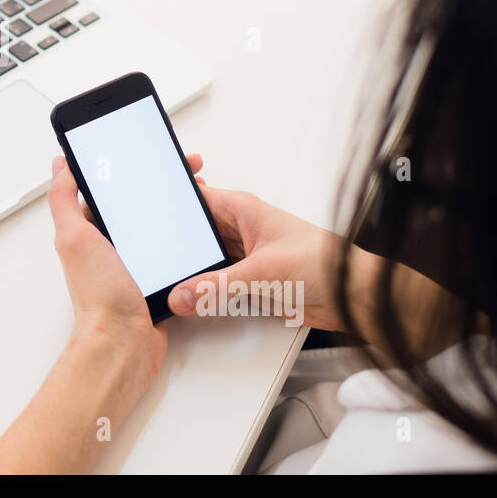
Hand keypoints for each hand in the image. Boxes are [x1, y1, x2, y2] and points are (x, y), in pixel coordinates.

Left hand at [47, 155, 208, 384]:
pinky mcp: (155, 277)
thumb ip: (63, 200)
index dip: (129, 167)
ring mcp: (134, 261)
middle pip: (138, 202)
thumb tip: (61, 165)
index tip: (152, 154)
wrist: (123, 344)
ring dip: (178, 209)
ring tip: (201, 196)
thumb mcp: (74, 237)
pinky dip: (185, 239)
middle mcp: (109, 244)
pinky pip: (172, 251)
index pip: (109, 187)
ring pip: (158, 224)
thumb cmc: (99, 297)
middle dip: (163, 184)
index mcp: (89, 229)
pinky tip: (200, 230)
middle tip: (190, 173)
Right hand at [168, 175, 345, 331]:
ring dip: (192, 273)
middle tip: (153, 260)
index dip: (170, 201)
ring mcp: (243, 256)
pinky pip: (216, 285)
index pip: (195, 197)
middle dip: (177, 247)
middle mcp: (240, 230)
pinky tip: (191, 300)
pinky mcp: (248, 280)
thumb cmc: (325, 262)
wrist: (352, 295)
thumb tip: (183, 294)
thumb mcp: (264, 271)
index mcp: (242, 209)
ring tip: (168, 282)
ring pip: (204, 262)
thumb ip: (219, 286)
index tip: (145, 212)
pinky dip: (205, 293)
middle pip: (194, 234)